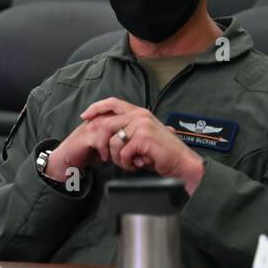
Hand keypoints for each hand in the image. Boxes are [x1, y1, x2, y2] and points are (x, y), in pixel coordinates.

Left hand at [69, 98, 205, 194]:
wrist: (182, 163)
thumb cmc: (161, 154)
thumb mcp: (142, 138)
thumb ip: (126, 132)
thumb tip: (103, 134)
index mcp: (139, 113)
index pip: (112, 103)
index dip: (96, 108)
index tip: (85, 117)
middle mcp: (140, 115)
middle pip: (105, 126)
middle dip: (102, 145)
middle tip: (105, 157)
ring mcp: (142, 125)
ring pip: (113, 142)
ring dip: (118, 158)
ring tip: (130, 163)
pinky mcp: (143, 137)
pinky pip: (123, 153)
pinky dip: (127, 163)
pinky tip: (138, 164)